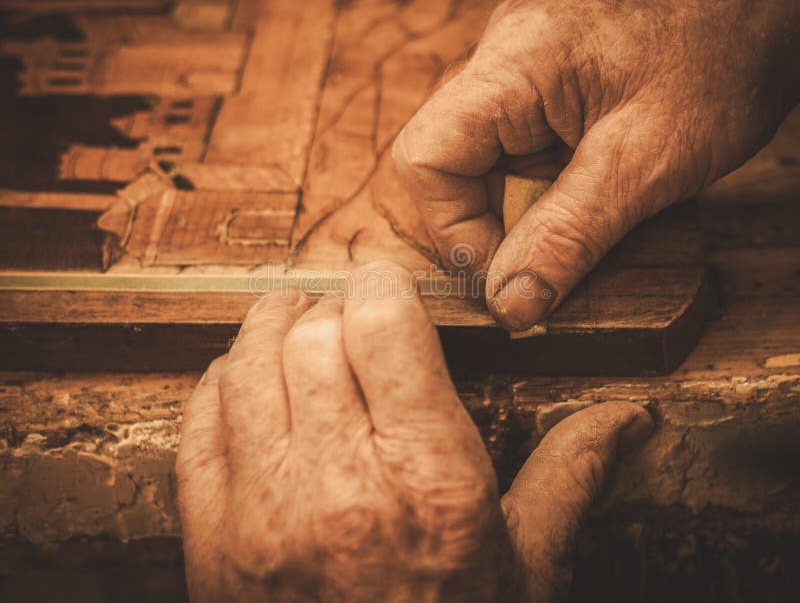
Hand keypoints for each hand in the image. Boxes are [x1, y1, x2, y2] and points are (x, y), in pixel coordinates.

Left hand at [177, 261, 653, 601]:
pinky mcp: (213, 542)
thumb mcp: (529, 568)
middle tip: (342, 307)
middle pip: (311, 335)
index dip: (382, 286)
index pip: (386, 327)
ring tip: (291, 323)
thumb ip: (572, 475)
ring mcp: (264, 514)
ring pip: (245, 366)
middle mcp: (341, 485)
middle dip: (326, 304)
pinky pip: (198, 425)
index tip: (385, 283)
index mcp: (431, 480)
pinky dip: (217, 384)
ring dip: (267, 329)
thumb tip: (630, 417)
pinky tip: (245, 383)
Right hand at [393, 0, 798, 330]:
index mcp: (512, 63)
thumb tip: (510, 307)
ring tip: (575, 222)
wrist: (768, 11)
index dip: (454, 229)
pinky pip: (509, 152)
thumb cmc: (721, 62)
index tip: (507, 275)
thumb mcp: (645, 164)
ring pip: (476, 164)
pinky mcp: (539, 84)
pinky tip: (581, 196)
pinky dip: (535, 192)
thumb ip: (568, 237)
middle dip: (487, 224)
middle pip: (445, 164)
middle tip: (540, 262)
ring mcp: (517, 68)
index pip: (426, 158)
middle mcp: (500, 57)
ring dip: (514, 211)